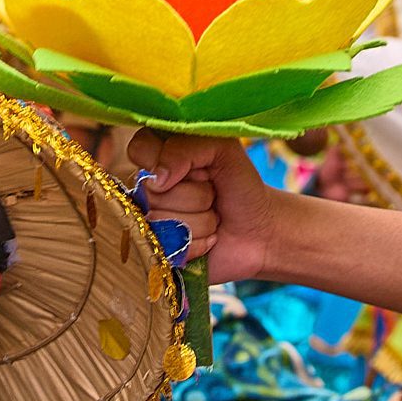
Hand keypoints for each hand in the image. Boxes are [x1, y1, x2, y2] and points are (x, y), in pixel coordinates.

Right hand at [126, 131, 277, 283]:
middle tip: (213, 197)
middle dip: (196, 195)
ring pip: (160, 220)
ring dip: (201, 221)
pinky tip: (208, 240)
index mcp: (157, 161)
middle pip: (152, 190)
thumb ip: (186, 148)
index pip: (138, 148)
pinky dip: (199, 244)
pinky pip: (167, 247)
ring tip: (214, 220)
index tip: (200, 170)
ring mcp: (147, 224)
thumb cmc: (241, 188)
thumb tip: (156, 180)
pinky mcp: (157, 253)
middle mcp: (145, 192)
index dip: (170, 160)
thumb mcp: (223, 150)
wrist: (263, 231)